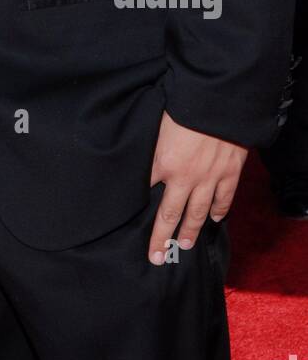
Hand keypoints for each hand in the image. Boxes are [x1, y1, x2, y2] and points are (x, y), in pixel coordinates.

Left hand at [147, 109, 246, 263]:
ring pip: (197, 213)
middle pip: (169, 213)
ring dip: (189, 231)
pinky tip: (214, 219)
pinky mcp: (230, 173)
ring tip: (183, 246)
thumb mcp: (157, 124)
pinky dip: (219, 211)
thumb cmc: (184, 106)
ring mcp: (209, 178)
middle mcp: (185, 177)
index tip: (128, 219)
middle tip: (156, 257)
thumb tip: (146, 161)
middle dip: (161, 237)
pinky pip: (224, 199)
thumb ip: (153, 146)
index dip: (137, 205)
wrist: (218, 101)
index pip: (146, 188)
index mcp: (163, 163)